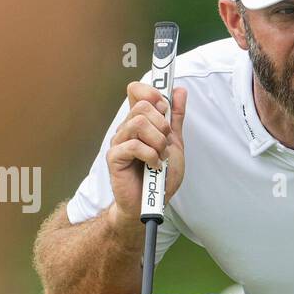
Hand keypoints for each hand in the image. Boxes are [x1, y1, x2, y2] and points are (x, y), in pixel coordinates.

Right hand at [106, 81, 186, 220]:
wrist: (151, 203)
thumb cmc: (160, 176)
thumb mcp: (174, 143)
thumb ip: (175, 118)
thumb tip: (179, 91)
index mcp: (139, 122)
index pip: (136, 91)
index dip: (152, 92)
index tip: (164, 107)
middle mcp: (126, 128)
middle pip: (142, 106)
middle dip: (162, 126)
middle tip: (164, 144)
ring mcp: (118, 142)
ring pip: (139, 123)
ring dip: (158, 142)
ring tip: (160, 157)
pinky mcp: (114, 157)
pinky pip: (134, 145)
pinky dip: (151, 156)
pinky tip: (153, 166)